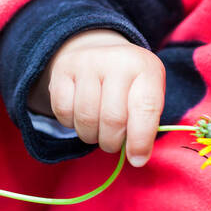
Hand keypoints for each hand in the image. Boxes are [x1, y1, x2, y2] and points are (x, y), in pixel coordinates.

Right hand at [31, 29, 164, 166]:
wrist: (100, 52)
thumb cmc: (129, 83)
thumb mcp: (148, 94)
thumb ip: (146, 124)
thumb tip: (137, 158)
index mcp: (145, 67)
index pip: (146, 108)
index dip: (141, 139)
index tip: (137, 159)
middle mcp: (117, 60)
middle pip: (113, 119)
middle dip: (112, 142)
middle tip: (113, 142)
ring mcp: (88, 61)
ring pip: (86, 118)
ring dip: (91, 136)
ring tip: (98, 129)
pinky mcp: (63, 68)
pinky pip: (63, 111)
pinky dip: (71, 123)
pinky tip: (80, 115)